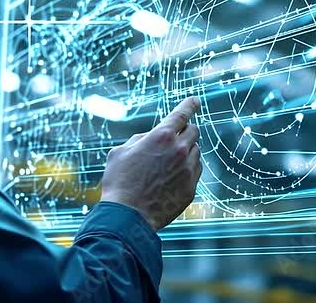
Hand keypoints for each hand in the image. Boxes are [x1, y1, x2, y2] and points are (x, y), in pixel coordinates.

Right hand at [99, 97, 202, 230]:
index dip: (189, 104)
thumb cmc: (119, 182)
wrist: (128, 216)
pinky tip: (171, 178)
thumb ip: (140, 139)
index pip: (181, 113)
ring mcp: (187, 170)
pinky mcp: (191, 188)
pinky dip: (187, 170)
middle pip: (194, 131)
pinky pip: (195, 171)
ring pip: (196, 152)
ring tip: (167, 164)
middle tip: (173, 138)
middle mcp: (179, 150)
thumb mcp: (119, 152)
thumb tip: (150, 138)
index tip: (195, 100)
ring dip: (186, 152)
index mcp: (161, 136)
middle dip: (185, 131)